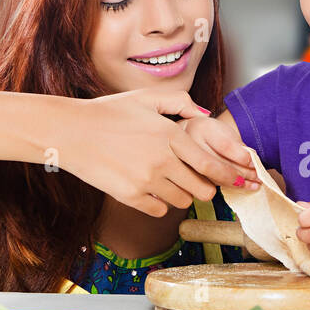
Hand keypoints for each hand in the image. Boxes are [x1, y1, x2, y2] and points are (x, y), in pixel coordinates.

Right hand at [58, 88, 257, 215]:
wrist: (71, 132)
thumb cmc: (108, 113)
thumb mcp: (145, 99)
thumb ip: (180, 103)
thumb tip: (206, 114)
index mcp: (171, 135)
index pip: (211, 164)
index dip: (229, 175)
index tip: (239, 180)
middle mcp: (163, 160)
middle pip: (203, 187)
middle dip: (206, 187)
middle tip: (200, 183)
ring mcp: (147, 180)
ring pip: (183, 201)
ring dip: (182, 195)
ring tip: (170, 183)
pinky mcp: (131, 196)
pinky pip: (159, 210)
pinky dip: (159, 204)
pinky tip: (150, 191)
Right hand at [180, 115, 261, 190]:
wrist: (189, 136)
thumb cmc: (212, 133)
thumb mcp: (225, 131)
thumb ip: (238, 146)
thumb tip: (253, 165)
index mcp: (202, 127)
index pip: (224, 145)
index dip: (242, 157)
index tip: (255, 164)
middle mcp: (189, 144)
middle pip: (218, 164)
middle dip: (242, 173)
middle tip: (258, 177)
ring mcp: (184, 161)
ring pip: (213, 177)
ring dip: (236, 183)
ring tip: (254, 184)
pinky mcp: (185, 175)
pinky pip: (208, 184)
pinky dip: (228, 186)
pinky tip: (241, 185)